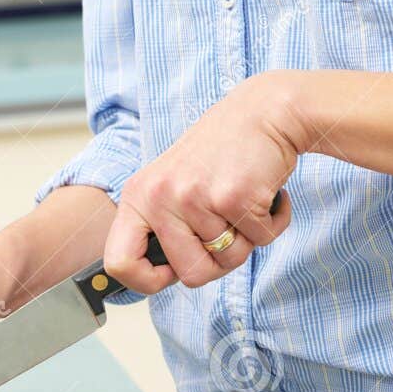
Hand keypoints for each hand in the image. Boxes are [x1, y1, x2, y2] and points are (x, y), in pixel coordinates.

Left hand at [104, 75, 300, 293]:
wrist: (264, 111)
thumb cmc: (222, 153)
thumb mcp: (174, 183)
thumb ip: (163, 225)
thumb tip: (158, 277)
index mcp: (140, 195)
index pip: (120, 263)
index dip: (147, 280)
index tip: (171, 272)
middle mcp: (160, 196)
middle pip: (191, 275)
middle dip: (218, 262)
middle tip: (229, 227)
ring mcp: (196, 197)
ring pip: (229, 261)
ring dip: (247, 238)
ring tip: (244, 200)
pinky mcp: (234, 197)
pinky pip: (261, 240)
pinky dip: (273, 223)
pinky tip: (266, 192)